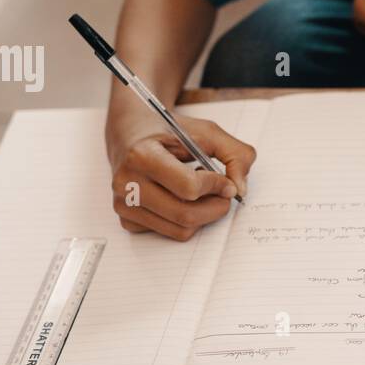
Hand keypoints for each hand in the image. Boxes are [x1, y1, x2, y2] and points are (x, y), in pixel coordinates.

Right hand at [107, 115, 256, 240]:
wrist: (129, 132)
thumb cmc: (167, 131)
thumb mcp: (205, 131)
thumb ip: (234, 154)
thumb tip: (240, 189)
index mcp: (141, 156)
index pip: (189, 187)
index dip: (216, 187)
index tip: (226, 182)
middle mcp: (127, 183)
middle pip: (186, 215)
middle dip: (215, 207)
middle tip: (224, 194)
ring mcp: (123, 204)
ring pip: (180, 229)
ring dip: (201, 214)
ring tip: (201, 192)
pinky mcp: (126, 219)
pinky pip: (168, 232)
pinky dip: (184, 220)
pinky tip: (181, 198)